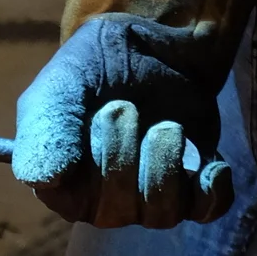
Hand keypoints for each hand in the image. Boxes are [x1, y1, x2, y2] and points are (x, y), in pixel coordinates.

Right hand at [11, 14, 233, 229]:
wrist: (153, 43)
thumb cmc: (97, 63)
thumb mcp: (63, 81)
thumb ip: (45, 126)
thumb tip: (44, 181)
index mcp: (60, 181)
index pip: (73, 200)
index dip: (93, 157)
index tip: (100, 112)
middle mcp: (101, 201)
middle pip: (118, 208)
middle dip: (126, 149)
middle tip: (126, 105)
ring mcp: (148, 199)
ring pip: (162, 212)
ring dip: (166, 160)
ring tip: (165, 124)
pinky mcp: (191, 191)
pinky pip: (206, 211)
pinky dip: (212, 188)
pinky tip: (210, 161)